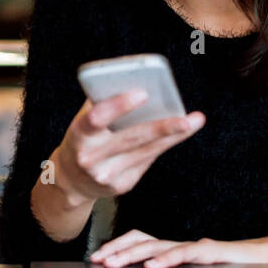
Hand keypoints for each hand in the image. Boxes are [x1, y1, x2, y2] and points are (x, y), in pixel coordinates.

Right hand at [49, 91, 205, 204]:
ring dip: (173, 136)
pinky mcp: (121, 185)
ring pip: (147, 152)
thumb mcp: (83, 121)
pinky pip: (147, 160)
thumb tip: (139, 82)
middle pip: (131, 139)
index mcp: (78, 135)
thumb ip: (104, 103)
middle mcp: (90, 158)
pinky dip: (162, 144)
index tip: (143, 92)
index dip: (119, 105)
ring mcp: (107, 175)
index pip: (96, 118)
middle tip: (187, 118)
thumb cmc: (84, 138)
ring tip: (195, 121)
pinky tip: (177, 134)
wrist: (71, 179)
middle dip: (161, 128)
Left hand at [88, 231, 267, 267]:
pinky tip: (152, 267)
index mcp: (175, 250)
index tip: (96, 259)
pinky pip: (187, 253)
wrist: (266, 260)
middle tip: (96, 260)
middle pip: (142, 240)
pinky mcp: (212, 252)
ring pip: (158, 245)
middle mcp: (181, 245)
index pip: (139, 241)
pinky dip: (167, 258)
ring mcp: (196, 247)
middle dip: (116, 250)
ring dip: (132, 254)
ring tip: (113, 262)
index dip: (117, 247)